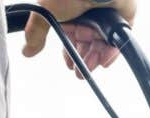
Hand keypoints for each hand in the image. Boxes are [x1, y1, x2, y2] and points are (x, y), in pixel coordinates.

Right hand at [21, 1, 136, 76]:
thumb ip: (35, 32)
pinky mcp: (123, 18)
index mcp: (71, 11)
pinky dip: (111, 53)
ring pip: (101, 44)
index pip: (71, 37)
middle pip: (87, 43)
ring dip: (95, 58)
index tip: (70, 64)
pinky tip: (103, 61)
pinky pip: (117, 40)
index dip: (70, 53)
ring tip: (89, 67)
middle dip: (83, 60)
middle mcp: (88, 14)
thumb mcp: (45, 13)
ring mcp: (106, 16)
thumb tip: (26, 51)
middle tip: (79, 73)